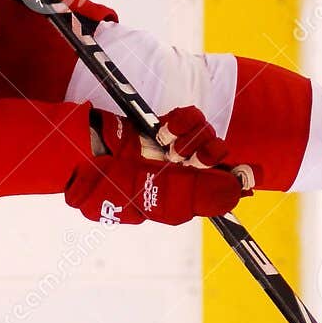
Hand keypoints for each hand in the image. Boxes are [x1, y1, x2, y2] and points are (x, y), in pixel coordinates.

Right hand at [67, 109, 246, 225]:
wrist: (72, 153)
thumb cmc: (100, 185)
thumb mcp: (145, 198)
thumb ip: (190, 195)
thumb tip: (235, 192)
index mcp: (176, 203)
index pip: (220, 194)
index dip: (238, 182)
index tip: (249, 174)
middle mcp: (178, 177)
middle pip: (218, 162)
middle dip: (212, 156)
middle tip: (195, 157)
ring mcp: (170, 152)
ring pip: (207, 137)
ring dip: (194, 137)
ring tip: (170, 143)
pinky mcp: (160, 128)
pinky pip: (189, 119)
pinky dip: (183, 120)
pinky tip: (166, 127)